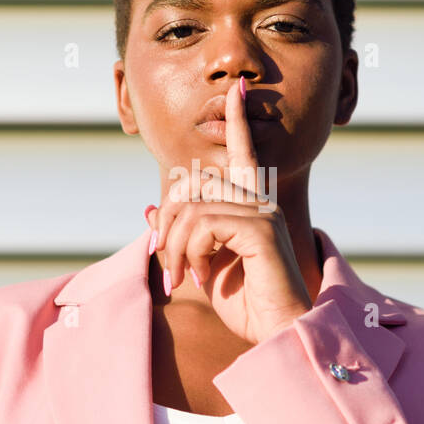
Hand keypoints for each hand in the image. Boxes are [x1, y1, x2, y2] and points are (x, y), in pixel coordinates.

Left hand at [147, 78, 313, 343]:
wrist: (275, 333)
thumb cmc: (244, 304)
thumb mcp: (200, 265)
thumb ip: (179, 235)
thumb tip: (149, 209)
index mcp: (249, 206)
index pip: (242, 152)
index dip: (237, 120)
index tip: (237, 90)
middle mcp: (259, 202)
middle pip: (191, 182)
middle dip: (166, 222)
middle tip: (165, 262)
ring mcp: (262, 212)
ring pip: (191, 207)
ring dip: (175, 247)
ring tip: (182, 278)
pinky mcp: (261, 228)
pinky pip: (203, 224)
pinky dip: (190, 253)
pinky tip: (202, 277)